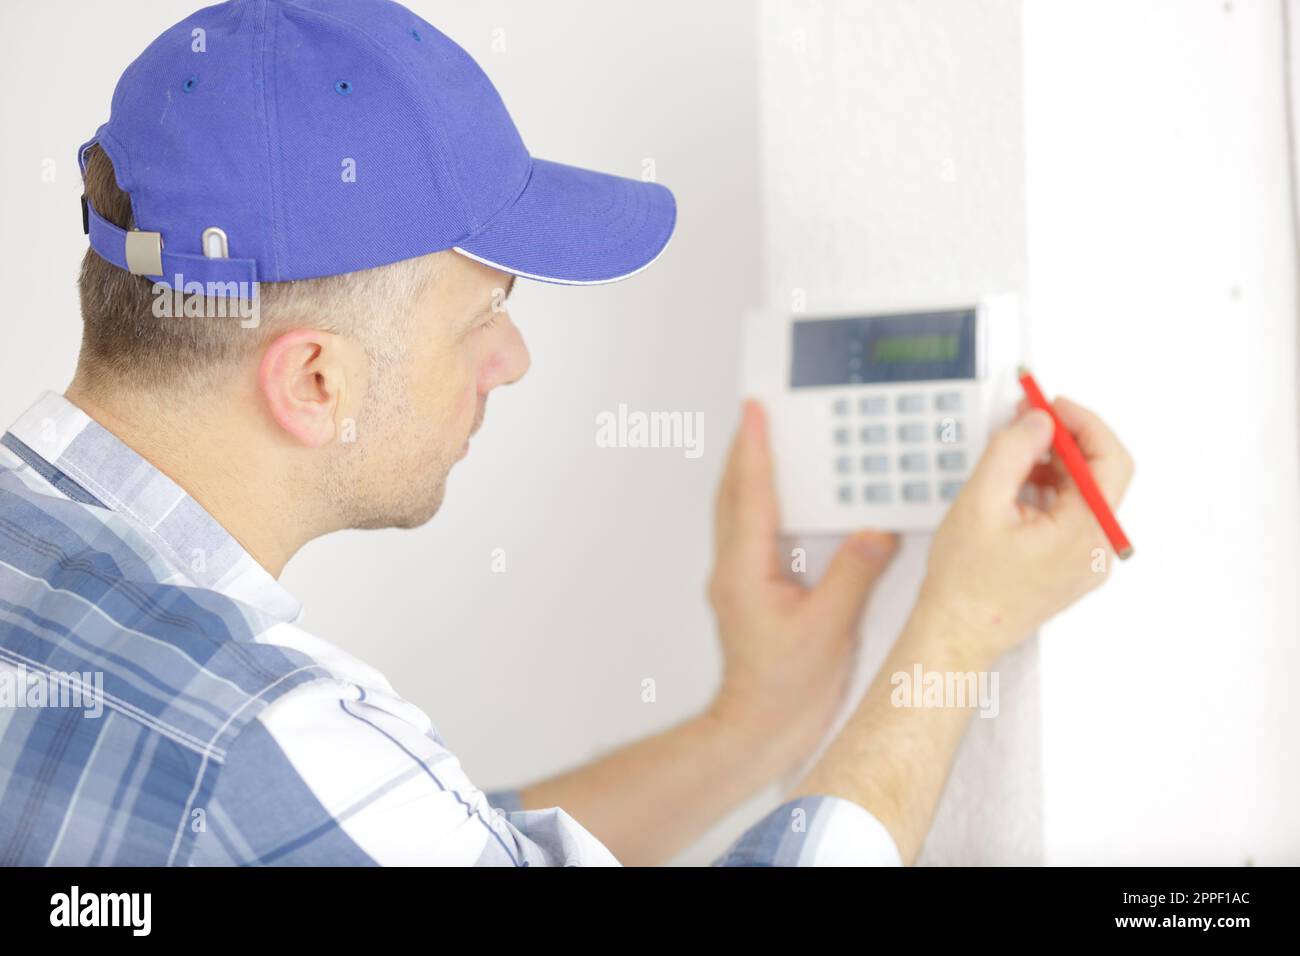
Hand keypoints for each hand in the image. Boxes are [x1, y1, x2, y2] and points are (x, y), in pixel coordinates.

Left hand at [707, 399, 898, 773]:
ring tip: (765, 447)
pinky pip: (749, 535)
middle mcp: (733, 570)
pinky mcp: (748, 593)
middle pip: (733, 495)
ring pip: (736, 514)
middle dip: (744, 452)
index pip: (749, 495)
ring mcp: (737, 582)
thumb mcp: (829, 628)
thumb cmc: (783, 690)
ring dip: (748, 477)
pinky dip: (761, 507)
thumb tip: (874, 534)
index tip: (754, 412)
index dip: (754, 449)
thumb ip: (854, 575)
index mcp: (745, 570)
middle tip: (756, 415)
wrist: (758, 728)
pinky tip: (783, 506)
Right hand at [918, 396, 1134, 666]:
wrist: (957, 631)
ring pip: (1084, 494)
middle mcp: (1096, 549)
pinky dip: (1049, 492)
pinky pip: (1071, 516)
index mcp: (1084, 532)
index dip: (1081, 422)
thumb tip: (1038, 421)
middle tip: (1029, 420)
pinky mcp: (1071, 567)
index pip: (1109, 459)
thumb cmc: (966, 582)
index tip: (1050, 405)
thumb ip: (1012, 451)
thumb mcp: (980, 501)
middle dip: (1065, 440)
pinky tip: (1017, 488)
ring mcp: (1086, 561)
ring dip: (1055, 466)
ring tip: (1014, 457)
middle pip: (1100, 474)